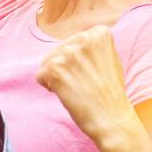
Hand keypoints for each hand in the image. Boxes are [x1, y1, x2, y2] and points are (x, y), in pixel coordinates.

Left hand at [36, 25, 133, 142]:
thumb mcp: (110, 59)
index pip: (73, 42)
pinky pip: (40, 76)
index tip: (93, 74)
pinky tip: (68, 94)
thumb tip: (74, 42)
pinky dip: (50, 87)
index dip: (79, 62)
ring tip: (77, 89)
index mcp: (99, 33)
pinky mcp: (55, 68)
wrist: (112, 119)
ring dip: (57, 78)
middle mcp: (83, 37)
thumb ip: (93, 47)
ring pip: (47, 62)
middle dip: (66, 69)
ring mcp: (68, 52)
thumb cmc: (111, 93)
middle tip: (85, 84)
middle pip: (58, 51)